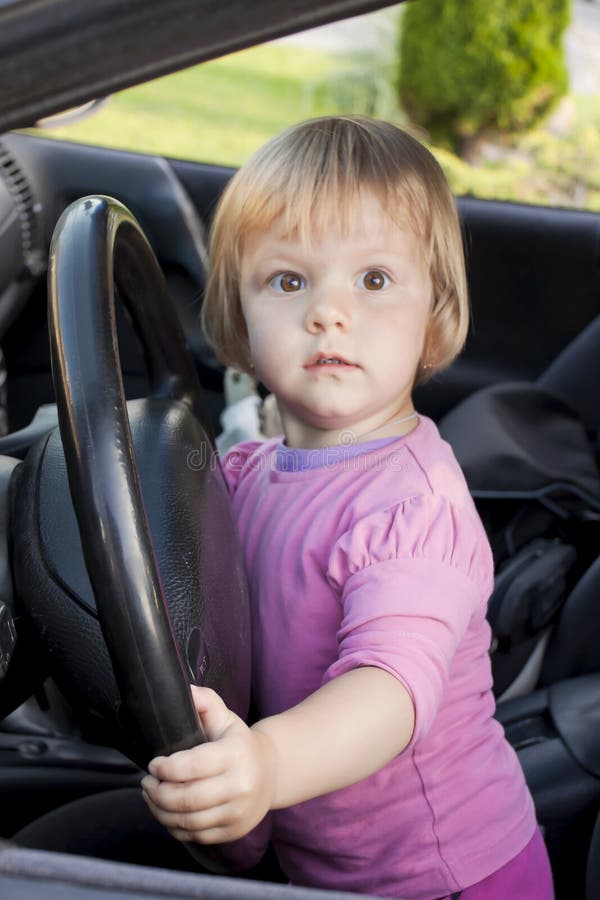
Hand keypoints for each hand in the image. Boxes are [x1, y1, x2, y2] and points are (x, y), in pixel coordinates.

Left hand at [141, 685, 275, 843]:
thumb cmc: (240, 743)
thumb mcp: (225, 717)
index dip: (166, 768)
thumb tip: (184, 690)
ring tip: (151, 796)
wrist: (272, 771)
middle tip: (146, 782)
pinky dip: (174, 827)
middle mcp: (241, 785)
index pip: (193, 766)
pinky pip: (196, 835)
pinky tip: (166, 813)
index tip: (153, 764)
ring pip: (188, 822)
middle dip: (157, 792)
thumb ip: (205, 701)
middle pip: (186, 799)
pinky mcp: (234, 831)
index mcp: (236, 754)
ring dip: (160, 811)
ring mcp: (238, 812)